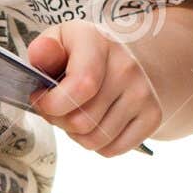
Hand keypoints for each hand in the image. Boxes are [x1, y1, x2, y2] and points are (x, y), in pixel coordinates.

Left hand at [26, 21, 163, 156]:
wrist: (118, 59)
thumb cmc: (77, 54)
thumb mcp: (56, 42)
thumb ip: (43, 50)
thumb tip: (42, 54)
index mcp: (98, 42)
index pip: (80, 86)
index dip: (52, 104)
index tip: (40, 99)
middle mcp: (127, 66)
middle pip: (83, 120)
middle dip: (59, 121)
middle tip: (57, 108)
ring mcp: (143, 92)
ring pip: (96, 140)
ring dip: (76, 135)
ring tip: (74, 114)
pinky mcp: (153, 115)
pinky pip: (113, 150)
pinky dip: (96, 145)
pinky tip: (94, 122)